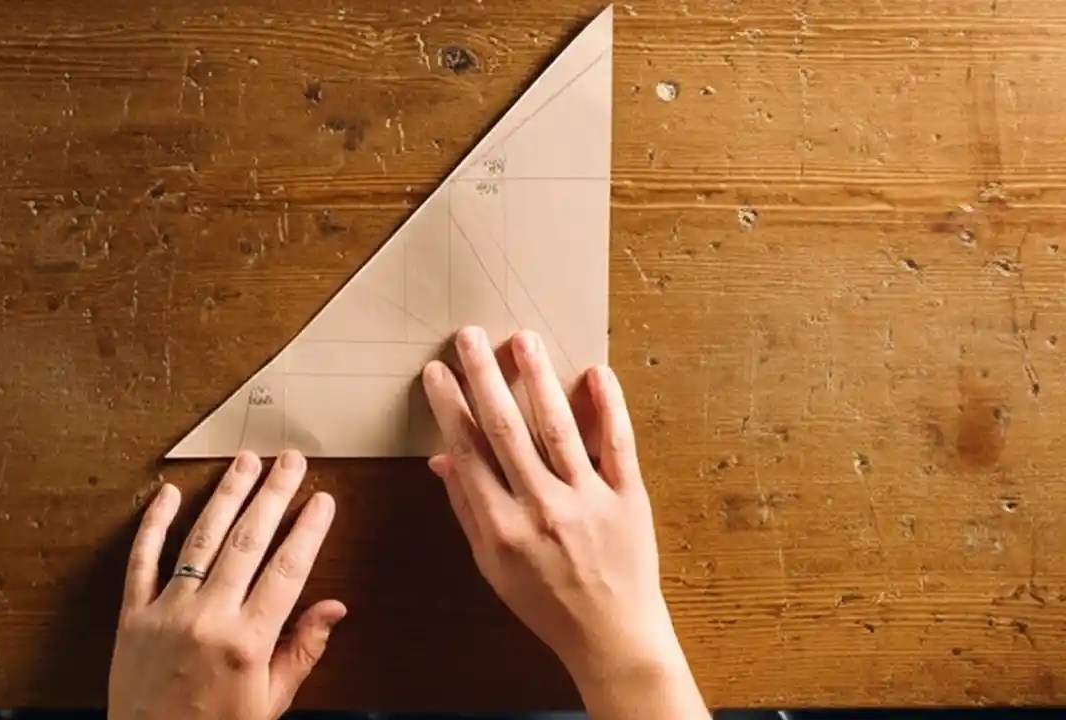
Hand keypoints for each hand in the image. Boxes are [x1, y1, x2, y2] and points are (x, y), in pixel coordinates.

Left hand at [108, 451, 344, 719]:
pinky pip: (142, 560)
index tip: (322, 501)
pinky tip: (168, 494)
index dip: (308, 530)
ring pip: (201, 539)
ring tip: (245, 462)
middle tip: (290, 462)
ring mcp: (167, 613)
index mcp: (247, 642)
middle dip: (273, 494)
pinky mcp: (132, 617)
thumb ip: (301, 651)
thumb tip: (333, 609)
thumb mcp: (270, 703)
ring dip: (226, 495)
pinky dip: (154, 524)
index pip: (287, 570)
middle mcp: (208, 619)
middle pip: (248, 541)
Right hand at [422, 327, 706, 719]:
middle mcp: (543, 510)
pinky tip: (595, 373)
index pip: (469, 453)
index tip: (438, 372)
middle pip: (507, 431)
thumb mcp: (492, 566)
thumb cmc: (545, 602)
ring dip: (538, 379)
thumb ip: (468, 508)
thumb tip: (443, 458)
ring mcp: (588, 502)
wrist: (611, 636)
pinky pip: (618, 445)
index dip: (449, 408)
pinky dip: (608, 407)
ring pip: (558, 429)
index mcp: (503, 529)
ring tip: (523, 340)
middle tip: (469, 337)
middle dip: (484, 378)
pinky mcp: (628, 498)